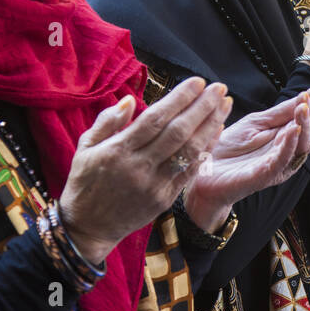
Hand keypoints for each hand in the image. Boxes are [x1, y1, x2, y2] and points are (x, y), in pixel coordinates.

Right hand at [59, 77, 232, 263]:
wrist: (88, 227)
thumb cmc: (85, 182)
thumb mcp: (85, 148)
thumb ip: (107, 121)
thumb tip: (130, 100)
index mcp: (118, 151)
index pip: (155, 119)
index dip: (179, 99)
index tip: (197, 82)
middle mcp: (138, 167)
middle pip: (177, 132)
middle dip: (202, 107)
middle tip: (219, 88)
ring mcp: (153, 185)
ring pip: (188, 151)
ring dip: (210, 126)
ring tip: (225, 105)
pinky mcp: (164, 199)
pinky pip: (189, 171)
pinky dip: (205, 150)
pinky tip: (216, 132)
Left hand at [182, 88, 309, 231]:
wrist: (205, 169)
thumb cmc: (229, 148)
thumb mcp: (256, 123)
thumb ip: (279, 113)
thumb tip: (302, 96)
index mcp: (285, 142)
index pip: (307, 125)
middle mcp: (286, 155)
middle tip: (307, 98)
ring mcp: (277, 167)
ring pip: (301, 148)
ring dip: (304, 126)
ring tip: (301, 108)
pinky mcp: (264, 176)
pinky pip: (282, 161)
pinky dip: (289, 145)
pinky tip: (292, 129)